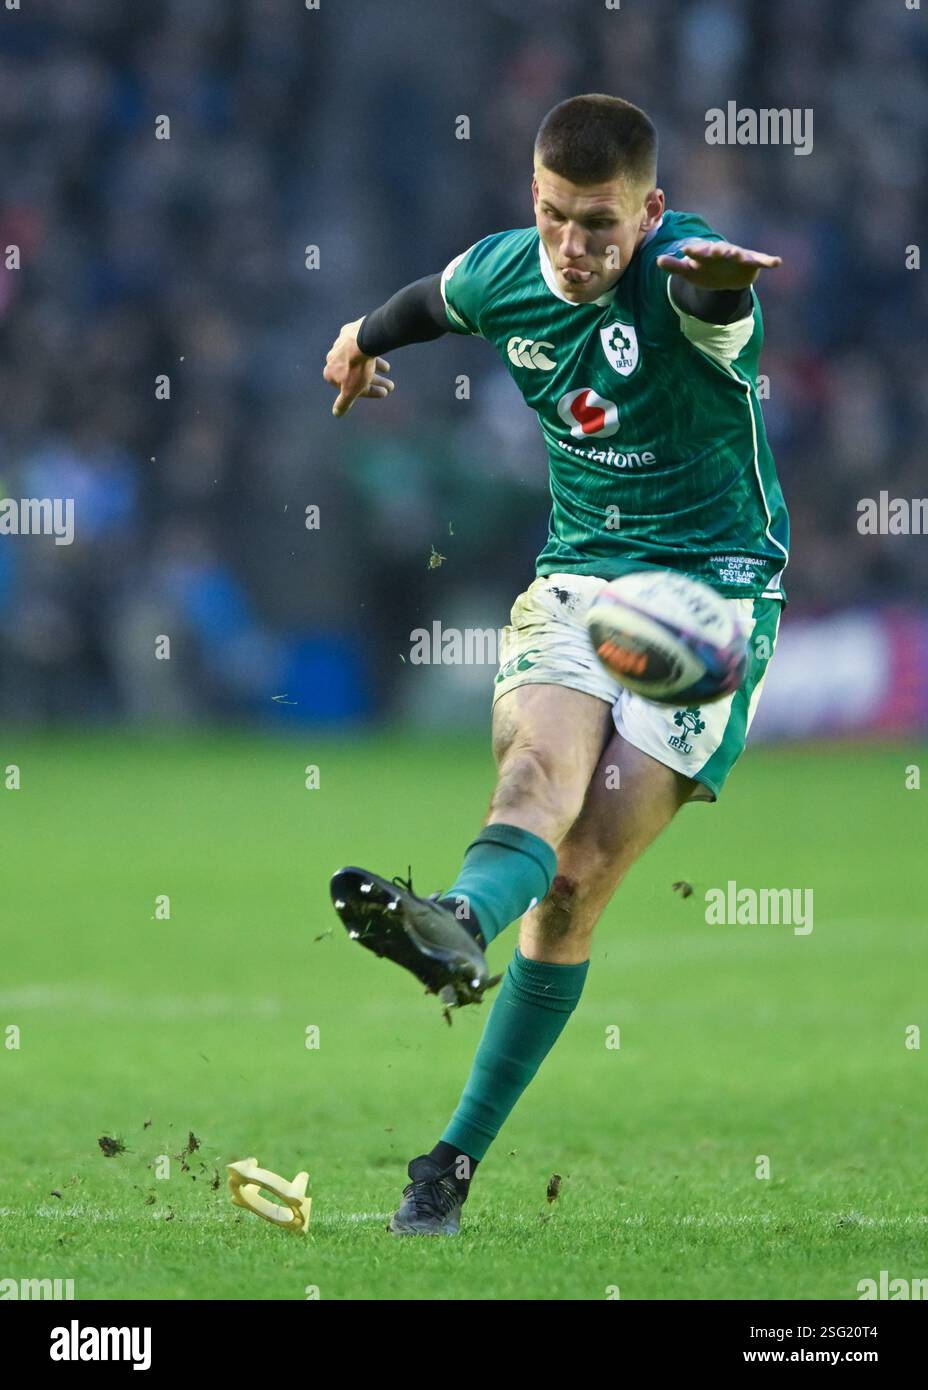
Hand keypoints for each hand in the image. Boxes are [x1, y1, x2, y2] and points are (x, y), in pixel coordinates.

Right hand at [323, 317, 394, 416]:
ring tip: (388, 370)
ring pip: (359, 360)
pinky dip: (371, 353)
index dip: (368, 392)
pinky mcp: (349, 333)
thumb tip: (336, 414)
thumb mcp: (351, 390)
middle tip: (390, 385)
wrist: (362, 340)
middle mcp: (332, 358)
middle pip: (356, 374)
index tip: (383, 393)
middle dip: (375, 381)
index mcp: (330, 373)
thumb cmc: (356, 367)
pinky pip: (361, 346)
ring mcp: (340, 344)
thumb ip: (344, 402)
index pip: (350, 388)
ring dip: (375, 367)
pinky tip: (379, 354)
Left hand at [656, 239, 780, 290]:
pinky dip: (769, 261)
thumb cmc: (704, 272)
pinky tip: (777, 262)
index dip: (694, 251)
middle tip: (718, 250)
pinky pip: (761, 260)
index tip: (687, 250)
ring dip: (740, 254)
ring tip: (739, 253)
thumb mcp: (688, 272)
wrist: (725, 276)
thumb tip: (657, 260)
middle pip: (720, 250)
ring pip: (740, 254)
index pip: (698, 251)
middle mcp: (722, 252)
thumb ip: (674, 267)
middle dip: (719, 250)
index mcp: (706, 254)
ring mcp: (738, 256)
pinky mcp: (751, 262)